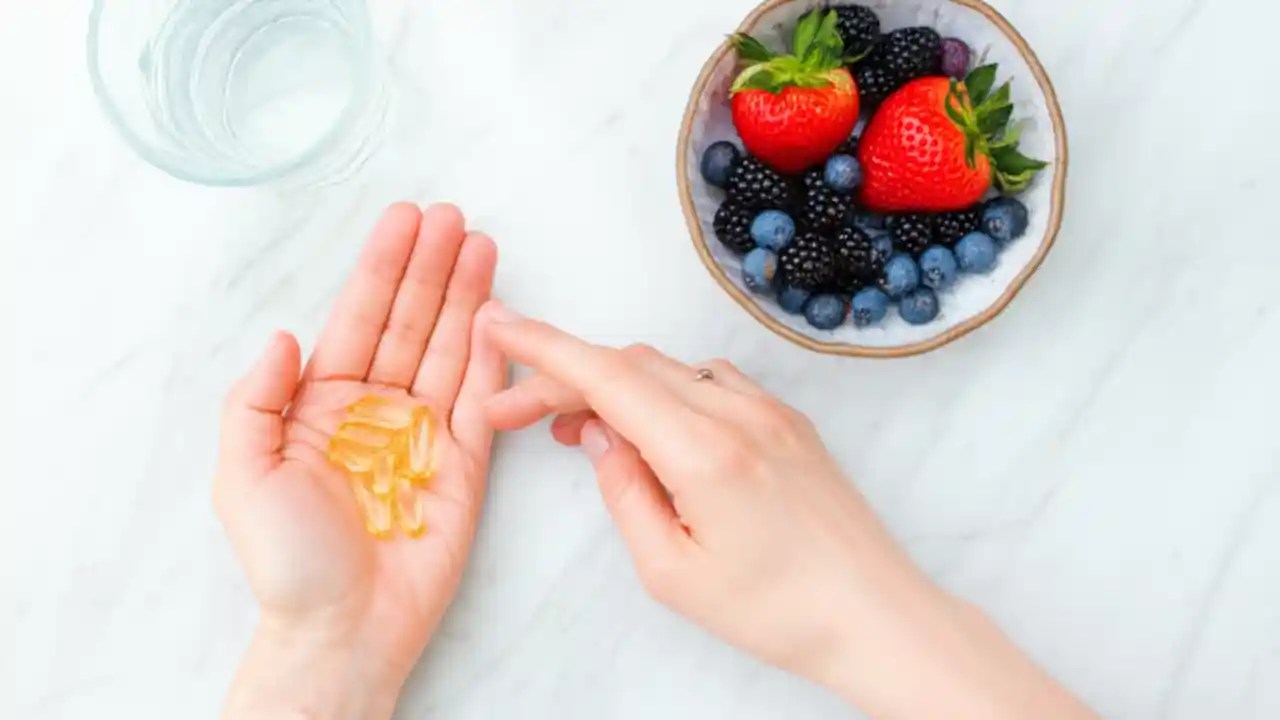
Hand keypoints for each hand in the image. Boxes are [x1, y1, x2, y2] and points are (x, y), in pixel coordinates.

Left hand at [215, 204, 503, 718]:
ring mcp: (425, 432)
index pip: (359, 319)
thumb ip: (256, 400)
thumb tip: (284, 336)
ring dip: (467, 297)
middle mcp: (377, 408)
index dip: (382, 268)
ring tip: (481, 244)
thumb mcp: (243, 475)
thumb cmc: (288, 561)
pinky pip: (482, 398)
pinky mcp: (467, 464)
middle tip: (452, 216)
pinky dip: (492, 355)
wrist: (343, 628)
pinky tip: (498, 313)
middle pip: (410, 321)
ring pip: (450, 348)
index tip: (403, 221)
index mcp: (323, 404)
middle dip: (431, 268)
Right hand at [482, 306, 1096, 719]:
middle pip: (630, 366)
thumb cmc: (778, 610)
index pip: (606, 376)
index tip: (496, 326)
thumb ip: (624, 494)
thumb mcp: (673, 572)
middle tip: (514, 415)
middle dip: (564, 380)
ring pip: (669, 368)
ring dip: (615, 387)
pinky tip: (650, 432)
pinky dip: (664, 392)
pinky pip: (709, 382)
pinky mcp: (787, 420)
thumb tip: (599, 438)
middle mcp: (738, 413)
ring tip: (578, 434)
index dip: (543, 348)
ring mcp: (769, 410)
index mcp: (705, 451)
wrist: (876, 615)